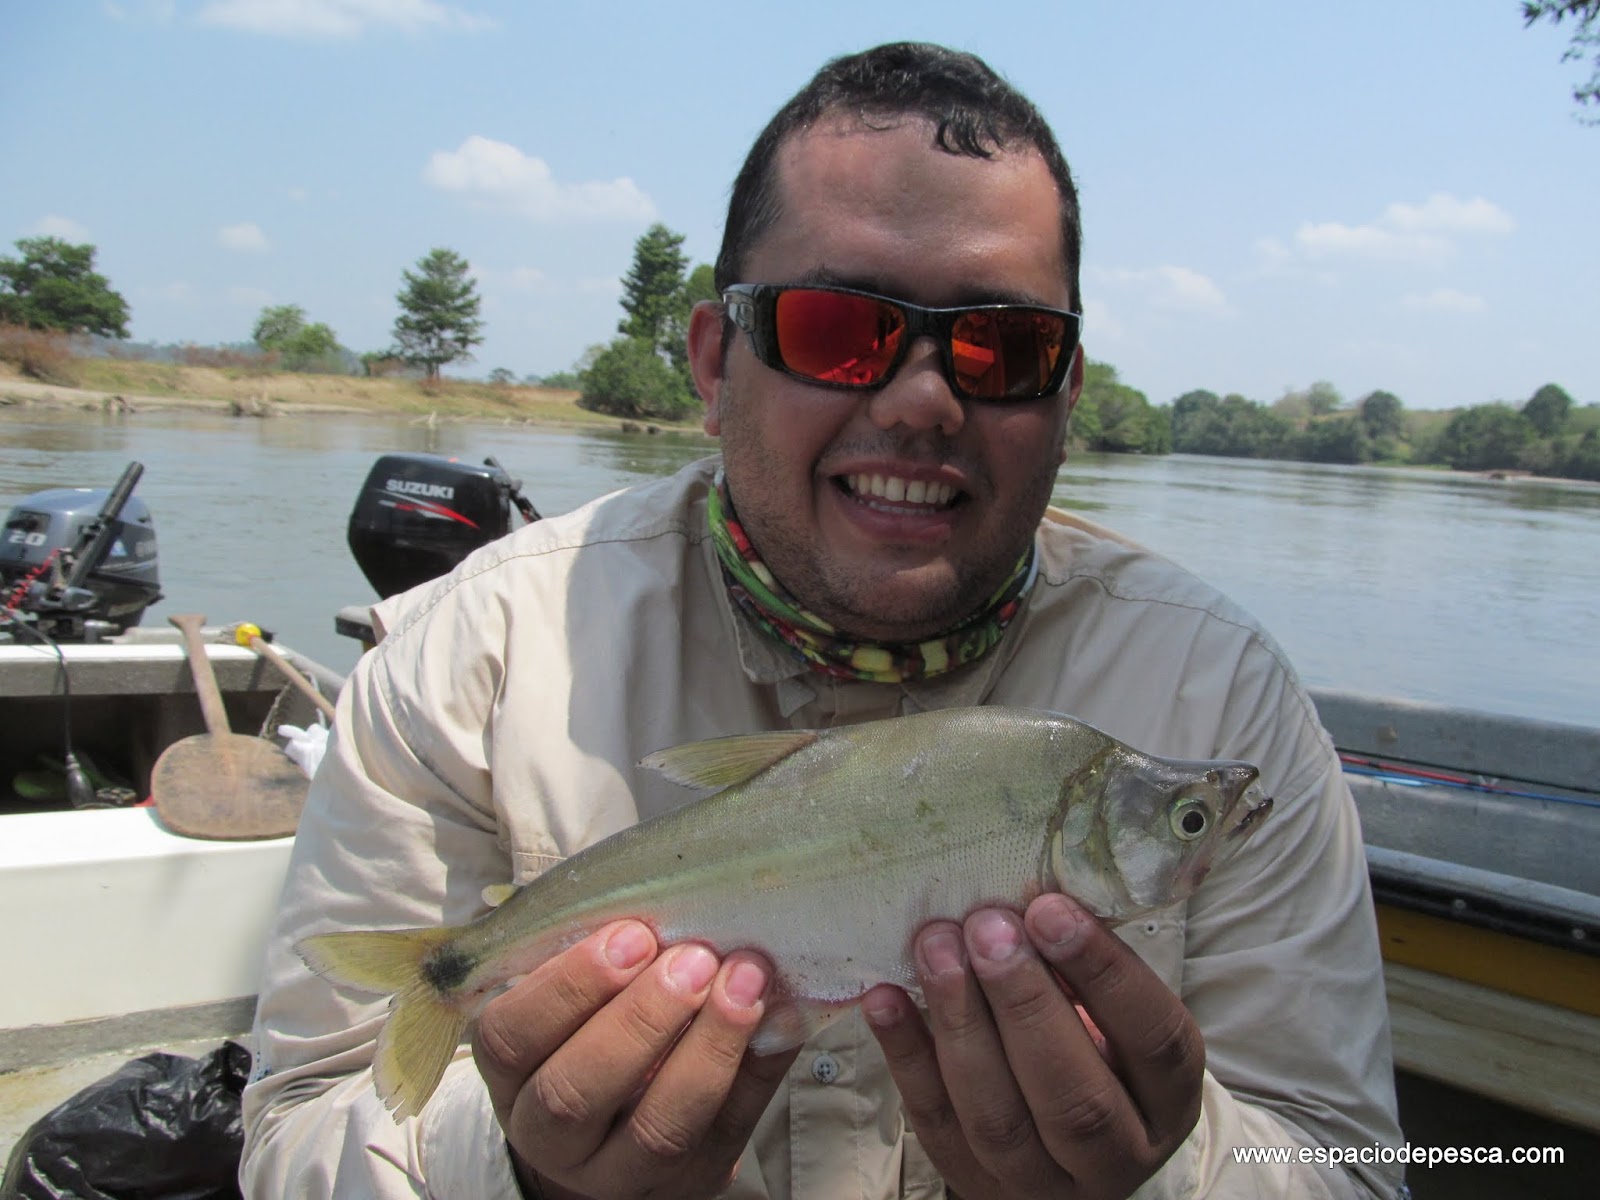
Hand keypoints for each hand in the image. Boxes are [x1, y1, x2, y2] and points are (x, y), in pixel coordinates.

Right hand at [472, 920, 798, 1199]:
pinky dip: (758, 1070)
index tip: (632, 934)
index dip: (570, 985)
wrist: (615, 1128)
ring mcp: (621, 1172)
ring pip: (658, 1129)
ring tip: (744, 982)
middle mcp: (552, 1137)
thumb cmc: (593, 1028)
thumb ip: (601, 955)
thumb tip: (668, 900)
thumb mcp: (571, 995)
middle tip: (694, 959)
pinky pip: (728, 1133)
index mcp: (513, 1075)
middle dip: (641, 1019)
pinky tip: (780, 1016)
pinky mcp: (691, 1182)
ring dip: (709, 1047)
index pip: (511, 1037)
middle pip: (576, 1093)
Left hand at [862, 893, 1203, 1199]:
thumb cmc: (1093, 1053)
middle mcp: (1117, 1155)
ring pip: (999, 1119)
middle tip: (987, 927)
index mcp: (1168, 1101)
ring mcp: (1043, 1186)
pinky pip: (936, 1123)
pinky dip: (908, 1056)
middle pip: (1075, 1097)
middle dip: (1024, 1003)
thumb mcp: (1114, 1018)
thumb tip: (1028, 899)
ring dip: (961, 1023)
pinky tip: (886, 999)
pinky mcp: (974, 1182)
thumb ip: (1083, 971)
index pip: (1154, 1040)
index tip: (1050, 909)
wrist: (1064, 1160)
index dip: (1105, 973)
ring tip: (935, 948)